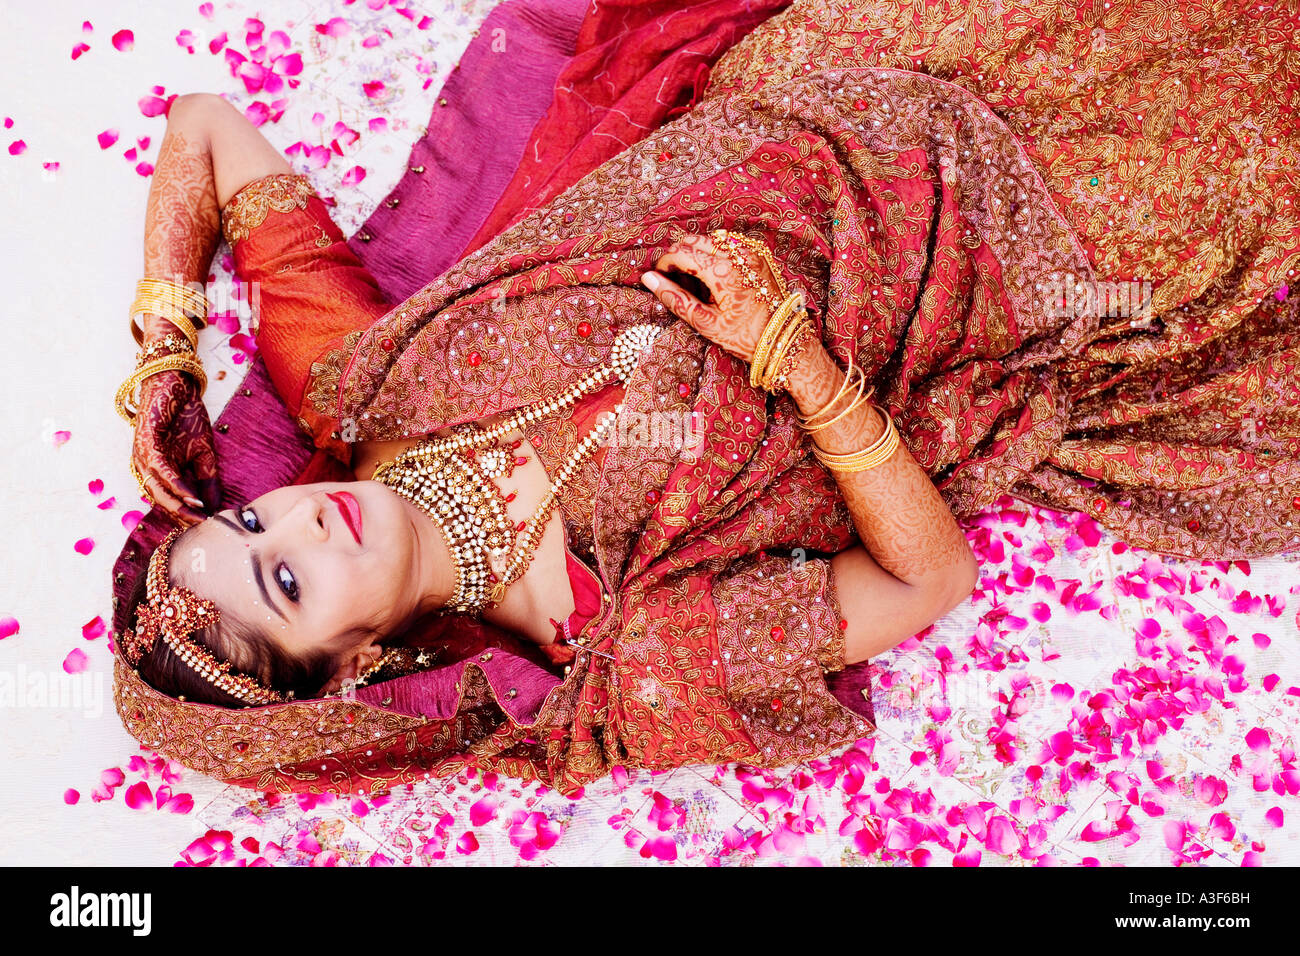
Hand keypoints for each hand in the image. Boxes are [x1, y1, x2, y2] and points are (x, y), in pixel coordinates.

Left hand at [130, 367, 220, 525]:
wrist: (175, 384)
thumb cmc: (186, 417)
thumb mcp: (204, 453)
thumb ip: (208, 480)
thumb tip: (216, 507)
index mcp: (159, 472)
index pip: (171, 501)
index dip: (188, 516)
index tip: (209, 526)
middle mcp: (147, 468)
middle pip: (161, 501)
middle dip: (183, 516)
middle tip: (203, 527)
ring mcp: (143, 457)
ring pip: (158, 490)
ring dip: (179, 506)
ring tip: (198, 517)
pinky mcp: (146, 443)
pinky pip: (162, 471)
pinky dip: (177, 486)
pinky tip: (193, 498)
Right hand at [639, 233, 787, 363]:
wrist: (784, 340)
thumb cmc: (746, 337)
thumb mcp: (706, 323)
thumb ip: (675, 299)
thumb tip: (649, 280)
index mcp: (724, 271)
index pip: (681, 252)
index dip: (665, 263)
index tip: (659, 278)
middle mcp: (739, 254)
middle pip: (694, 240)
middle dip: (679, 256)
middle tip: (676, 281)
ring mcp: (751, 252)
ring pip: (710, 239)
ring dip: (697, 253)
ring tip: (696, 281)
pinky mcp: (759, 254)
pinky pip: (728, 244)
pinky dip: (715, 253)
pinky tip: (715, 276)